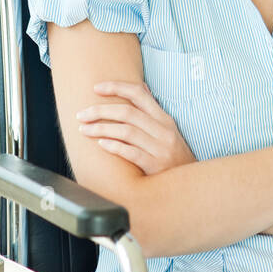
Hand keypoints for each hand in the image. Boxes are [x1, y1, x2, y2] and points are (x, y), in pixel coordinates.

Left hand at [77, 81, 195, 173]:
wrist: (190, 184)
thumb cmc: (174, 156)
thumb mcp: (168, 130)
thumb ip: (153, 111)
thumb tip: (141, 88)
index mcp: (164, 118)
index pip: (139, 94)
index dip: (117, 87)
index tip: (96, 88)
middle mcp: (163, 130)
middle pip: (128, 112)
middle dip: (101, 110)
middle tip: (82, 114)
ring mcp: (160, 148)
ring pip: (126, 131)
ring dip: (101, 129)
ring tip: (84, 129)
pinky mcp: (156, 166)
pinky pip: (131, 153)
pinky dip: (114, 146)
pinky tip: (101, 144)